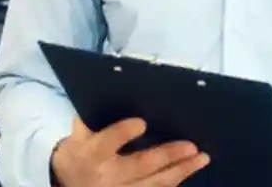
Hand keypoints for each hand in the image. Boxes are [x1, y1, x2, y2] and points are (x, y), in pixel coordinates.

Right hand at [50, 116, 209, 185]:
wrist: (70, 186)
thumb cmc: (79, 154)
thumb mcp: (76, 136)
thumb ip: (90, 119)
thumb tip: (110, 93)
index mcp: (90, 154)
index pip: (106, 143)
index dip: (122, 133)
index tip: (141, 122)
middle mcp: (107, 176)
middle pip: (140, 165)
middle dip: (167, 156)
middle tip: (191, 146)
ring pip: (155, 184)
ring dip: (181, 170)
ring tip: (201, 158)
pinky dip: (175, 181)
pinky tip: (189, 170)